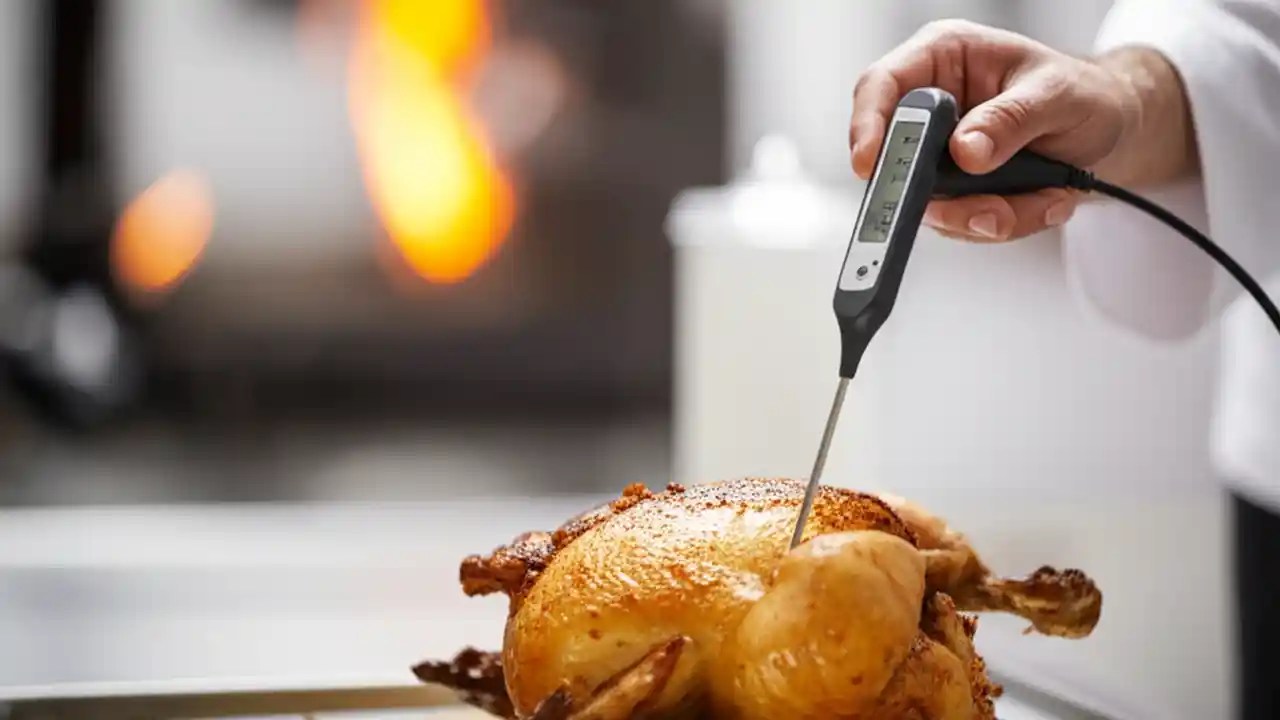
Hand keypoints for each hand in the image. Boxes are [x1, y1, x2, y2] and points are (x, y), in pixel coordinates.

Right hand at [850, 20, 1142, 241]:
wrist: (1111, 130)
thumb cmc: (1085, 94)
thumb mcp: (1059, 94)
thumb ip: (1011, 119)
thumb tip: (966, 150)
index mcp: (945, 57)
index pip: (882, 86)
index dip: (867, 127)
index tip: (870, 166)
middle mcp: (934, 106)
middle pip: (897, 158)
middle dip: (940, 194)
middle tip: (986, 211)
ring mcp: (940, 153)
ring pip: (931, 202)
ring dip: (986, 214)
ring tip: (1045, 198)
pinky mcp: (955, 189)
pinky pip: (961, 221)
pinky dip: (1007, 221)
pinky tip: (1044, 201)